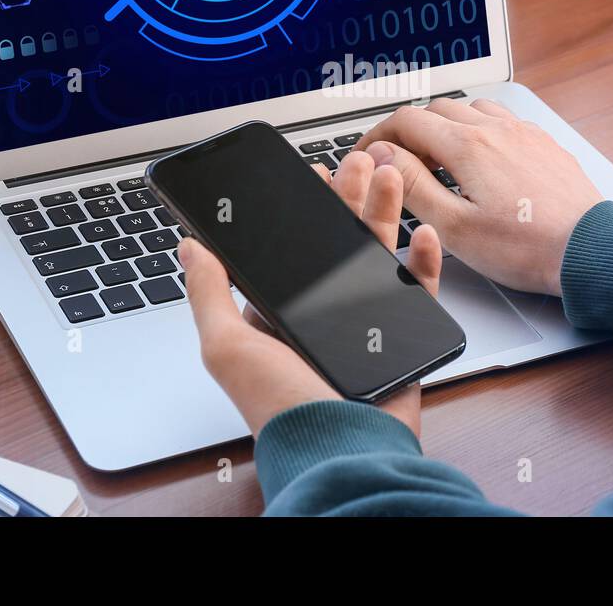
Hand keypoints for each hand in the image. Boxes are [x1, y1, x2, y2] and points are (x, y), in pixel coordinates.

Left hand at [180, 150, 442, 437]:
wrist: (343, 451)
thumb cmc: (284, 412)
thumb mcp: (228, 348)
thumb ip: (209, 296)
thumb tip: (190, 248)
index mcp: (281, 318)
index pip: (292, 252)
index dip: (303, 211)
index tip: (312, 174)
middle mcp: (323, 319)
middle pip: (339, 243)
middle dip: (349, 198)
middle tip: (358, 161)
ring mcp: (366, 327)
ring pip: (377, 255)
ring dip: (385, 212)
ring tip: (390, 175)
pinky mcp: (403, 340)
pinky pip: (417, 292)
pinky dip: (422, 260)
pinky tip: (420, 233)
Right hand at [355, 98, 601, 295]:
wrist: (592, 251)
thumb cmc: (527, 247)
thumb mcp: (454, 226)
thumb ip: (413, 185)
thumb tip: (384, 155)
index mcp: (468, 146)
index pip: (406, 120)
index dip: (378, 136)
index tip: (370, 156)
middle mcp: (496, 129)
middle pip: (437, 109)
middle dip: (410, 131)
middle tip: (401, 163)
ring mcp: (524, 133)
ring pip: (472, 109)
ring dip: (446, 126)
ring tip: (441, 161)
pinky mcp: (545, 144)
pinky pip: (503, 120)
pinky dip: (480, 130)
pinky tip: (483, 161)